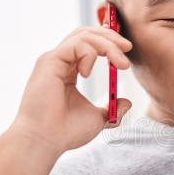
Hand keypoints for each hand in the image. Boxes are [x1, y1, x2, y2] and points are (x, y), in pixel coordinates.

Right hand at [9, 25, 132, 154]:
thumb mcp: (98, 118)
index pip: (87, 43)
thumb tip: (127, 103)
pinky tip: (87, 75)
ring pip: (84, 35)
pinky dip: (90, 54)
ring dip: (107, 45)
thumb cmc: (65, 132)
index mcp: (68, 70)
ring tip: (121, 64)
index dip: (107, 38)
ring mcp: (53, 60)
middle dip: (110, 36)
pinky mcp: (49, 61)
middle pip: (86, 33)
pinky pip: (76, 45)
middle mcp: (59, 61)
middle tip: (128, 48)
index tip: (126, 47)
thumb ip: (112, 108)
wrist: (45, 141)